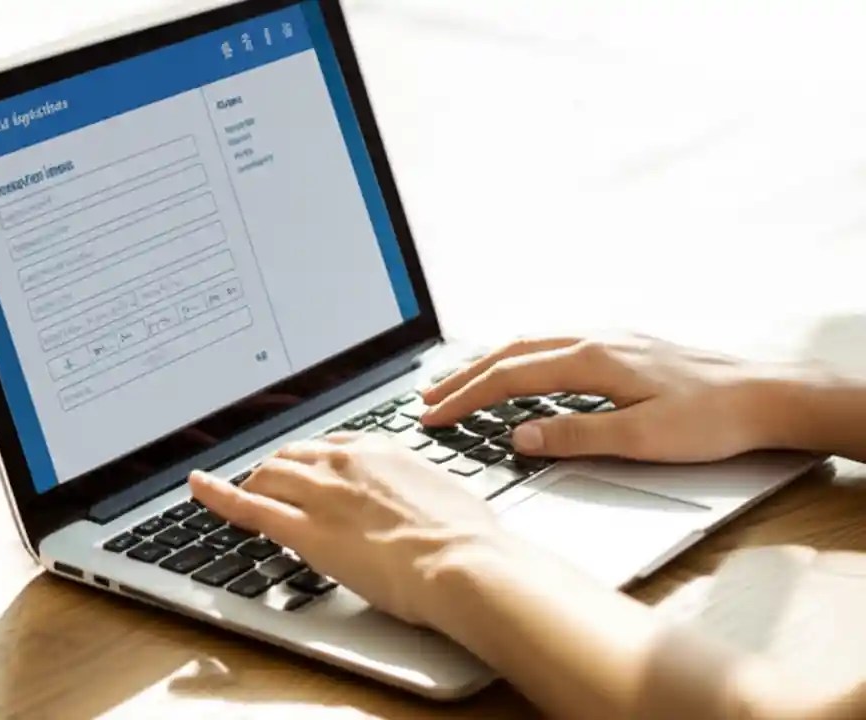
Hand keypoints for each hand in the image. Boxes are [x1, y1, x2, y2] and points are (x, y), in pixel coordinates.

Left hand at [189, 433, 502, 627]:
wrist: (464, 562)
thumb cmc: (466, 538)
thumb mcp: (441, 493)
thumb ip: (411, 490)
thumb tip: (412, 502)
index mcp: (378, 449)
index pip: (327, 446)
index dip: (308, 462)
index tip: (304, 473)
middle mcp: (343, 462)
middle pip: (290, 457)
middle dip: (275, 473)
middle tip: (269, 491)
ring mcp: (320, 493)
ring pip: (266, 477)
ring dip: (254, 486)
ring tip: (247, 500)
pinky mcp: (304, 530)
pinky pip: (247, 506)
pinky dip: (216, 495)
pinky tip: (198, 486)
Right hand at [420, 334, 792, 461]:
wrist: (767, 393)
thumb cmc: (711, 418)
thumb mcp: (640, 439)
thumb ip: (574, 436)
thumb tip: (518, 437)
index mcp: (590, 360)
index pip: (508, 378)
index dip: (465, 398)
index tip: (433, 417)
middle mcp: (593, 340)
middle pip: (509, 353)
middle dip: (462, 376)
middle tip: (426, 398)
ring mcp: (608, 339)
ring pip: (529, 345)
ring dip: (488, 364)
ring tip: (458, 382)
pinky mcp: (622, 347)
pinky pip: (552, 346)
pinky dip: (518, 359)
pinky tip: (519, 372)